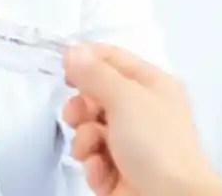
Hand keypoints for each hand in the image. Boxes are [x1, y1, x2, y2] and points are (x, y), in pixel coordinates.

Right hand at [62, 44, 221, 195]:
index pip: (113, 59)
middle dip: (80, 107)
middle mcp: (141, 111)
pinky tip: (103, 170)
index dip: (87, 59)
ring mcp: (130, 143)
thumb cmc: (158, 146)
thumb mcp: (126, 98)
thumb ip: (95, 73)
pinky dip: (93, 165)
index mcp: (151, 85)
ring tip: (94, 150)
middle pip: (95, 96)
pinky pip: (92, 159)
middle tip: (77, 115)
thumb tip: (74, 51)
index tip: (64, 66)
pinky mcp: (119, 171)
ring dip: (84, 139)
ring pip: (89, 129)